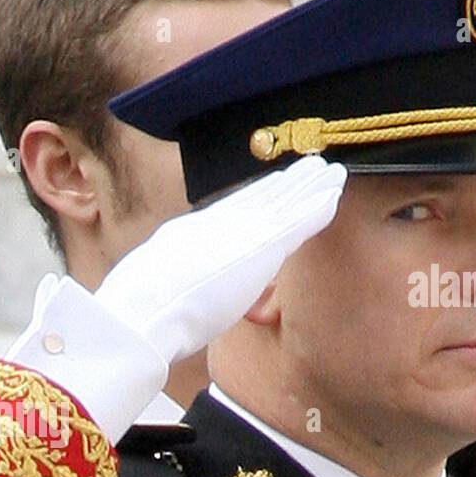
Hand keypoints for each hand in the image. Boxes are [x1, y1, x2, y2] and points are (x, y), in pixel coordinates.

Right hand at [93, 156, 345, 363]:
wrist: (145, 310)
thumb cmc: (141, 308)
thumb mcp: (152, 283)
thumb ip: (172, 279)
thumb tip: (165, 289)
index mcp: (193, 232)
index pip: (233, 209)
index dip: (257, 194)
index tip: (274, 183)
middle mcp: (219, 225)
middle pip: (262, 198)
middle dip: (287, 183)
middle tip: (308, 166)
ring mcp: (241, 234)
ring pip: (285, 202)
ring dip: (310, 186)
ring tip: (331, 171)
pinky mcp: (263, 247)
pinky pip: (299, 220)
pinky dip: (317, 204)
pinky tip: (334, 191)